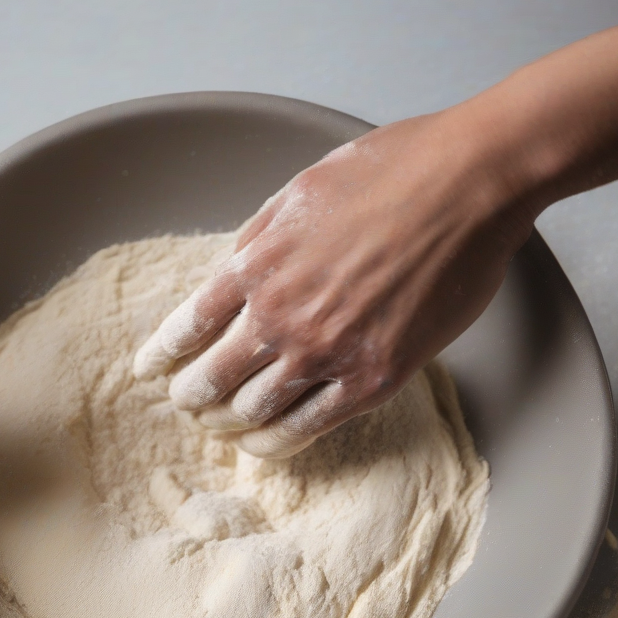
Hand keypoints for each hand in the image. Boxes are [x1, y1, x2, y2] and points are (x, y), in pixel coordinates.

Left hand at [134, 111, 534, 456]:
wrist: (471, 182)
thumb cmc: (392, 171)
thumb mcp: (300, 191)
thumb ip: (258, 239)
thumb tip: (229, 274)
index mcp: (257, 266)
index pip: (186, 326)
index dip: (160, 355)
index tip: (146, 370)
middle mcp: (282, 316)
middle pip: (211, 378)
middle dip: (189, 397)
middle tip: (184, 403)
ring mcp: (327, 352)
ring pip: (253, 410)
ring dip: (226, 424)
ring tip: (219, 427)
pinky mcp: (373, 378)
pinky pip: (308, 428)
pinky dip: (275, 443)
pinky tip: (262, 446)